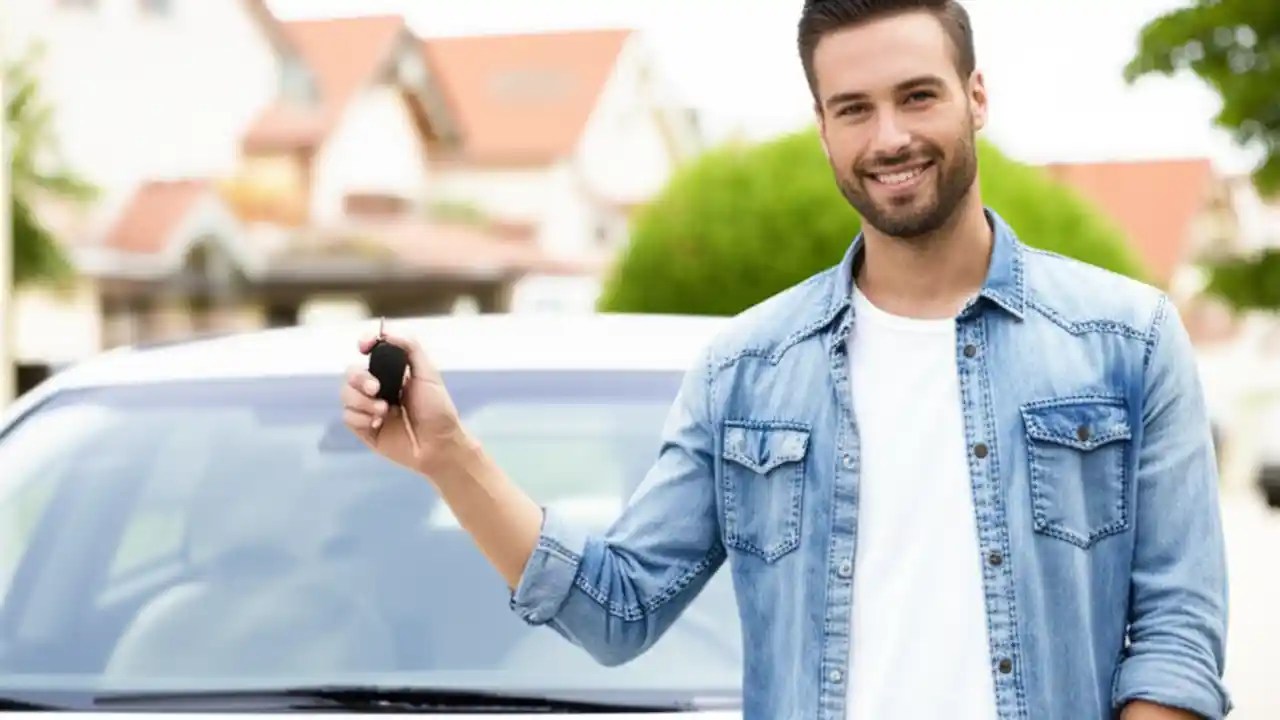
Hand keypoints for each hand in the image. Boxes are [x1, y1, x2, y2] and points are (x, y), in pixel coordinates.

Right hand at [340, 325, 469, 475]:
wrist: (439, 445)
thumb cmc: (438, 409)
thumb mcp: (429, 374)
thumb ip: (410, 348)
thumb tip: (386, 333)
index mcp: (393, 373)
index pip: (371, 352)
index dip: (365, 344)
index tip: (364, 346)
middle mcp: (378, 388)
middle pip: (351, 373)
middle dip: (360, 378)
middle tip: (377, 389)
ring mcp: (369, 409)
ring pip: (346, 395)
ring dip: (362, 402)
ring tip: (384, 412)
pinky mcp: (364, 429)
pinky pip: (348, 417)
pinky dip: (361, 418)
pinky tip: (378, 424)